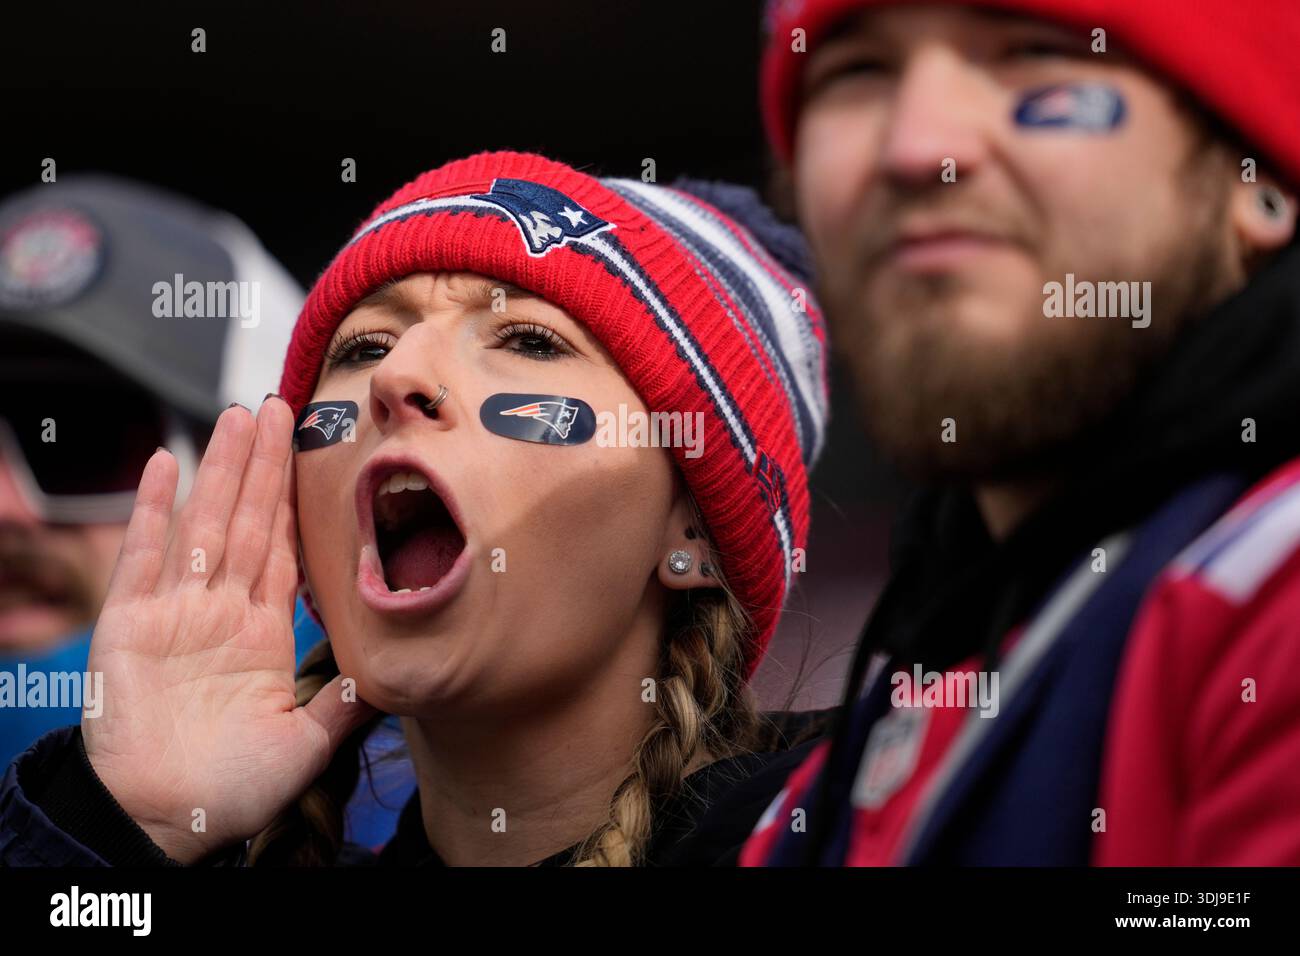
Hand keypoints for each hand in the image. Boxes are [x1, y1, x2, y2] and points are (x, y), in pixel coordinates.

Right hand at [82, 397, 375, 863]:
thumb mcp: (306, 745)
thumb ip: (345, 705)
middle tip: (278, 406)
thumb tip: (396, 678)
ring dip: (220, 470)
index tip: (311, 454)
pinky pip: (142, 557)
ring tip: (237, 415)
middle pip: (246, 522)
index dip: (295, 502)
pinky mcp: (129, 623)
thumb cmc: (233, 792)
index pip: (284, 549)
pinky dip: (153, 510)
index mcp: (262, 633)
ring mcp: (174, 613)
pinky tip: (167, 463)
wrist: (161, 823)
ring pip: (202, 525)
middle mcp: (220, 612)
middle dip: (263, 465)